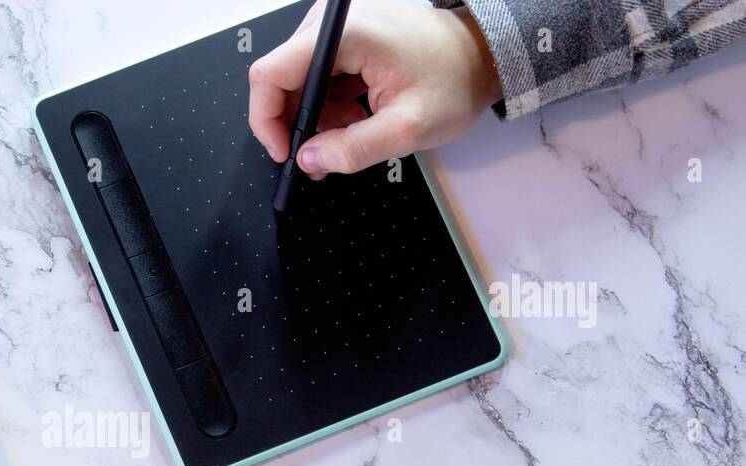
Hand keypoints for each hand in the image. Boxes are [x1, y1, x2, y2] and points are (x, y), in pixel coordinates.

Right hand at [249, 0, 502, 177]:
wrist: (482, 56)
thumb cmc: (454, 82)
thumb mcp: (407, 129)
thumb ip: (353, 150)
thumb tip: (308, 160)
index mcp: (347, 34)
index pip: (271, 73)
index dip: (267, 120)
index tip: (284, 152)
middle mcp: (335, 21)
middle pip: (281, 78)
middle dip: (297, 123)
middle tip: (325, 153)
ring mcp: (339, 25)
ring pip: (297, 80)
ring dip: (316, 116)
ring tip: (355, 129)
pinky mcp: (345, 34)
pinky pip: (315, 74)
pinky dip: (328, 102)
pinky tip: (356, 113)